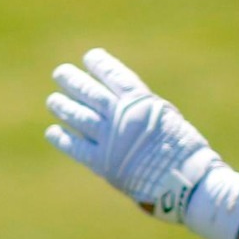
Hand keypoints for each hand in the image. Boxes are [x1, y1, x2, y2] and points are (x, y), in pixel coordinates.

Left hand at [46, 49, 222, 222]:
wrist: (186, 181)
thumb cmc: (184, 150)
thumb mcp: (167, 118)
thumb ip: (144, 109)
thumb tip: (125, 101)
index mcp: (141, 102)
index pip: (114, 76)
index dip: (100, 65)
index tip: (89, 57)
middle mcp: (121, 116)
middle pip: (90, 93)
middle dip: (73, 81)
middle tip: (60, 73)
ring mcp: (109, 139)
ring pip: (78, 116)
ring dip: (63, 106)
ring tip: (53, 100)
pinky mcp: (102, 163)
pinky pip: (76, 147)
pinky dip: (62, 139)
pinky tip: (53, 132)